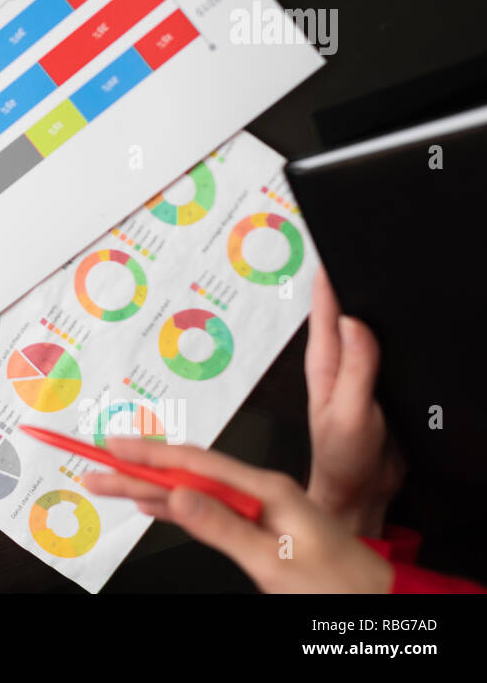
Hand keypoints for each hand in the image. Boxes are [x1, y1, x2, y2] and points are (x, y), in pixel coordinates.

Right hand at [83, 438, 393, 592]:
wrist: (377, 603)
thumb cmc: (339, 586)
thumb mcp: (275, 560)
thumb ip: (223, 526)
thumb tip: (176, 497)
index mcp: (265, 488)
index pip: (192, 463)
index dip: (146, 453)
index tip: (110, 446)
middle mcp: (259, 491)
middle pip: (184, 474)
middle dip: (136, 468)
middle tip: (92, 464)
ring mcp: (257, 508)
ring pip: (190, 491)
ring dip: (148, 487)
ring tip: (108, 482)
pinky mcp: (256, 527)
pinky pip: (204, 510)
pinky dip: (172, 507)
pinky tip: (150, 504)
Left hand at [304, 268, 403, 535]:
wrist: (362, 492)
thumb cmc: (343, 458)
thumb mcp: (350, 412)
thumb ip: (355, 368)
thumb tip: (353, 320)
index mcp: (325, 361)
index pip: (323, 305)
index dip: (327, 272)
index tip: (331, 239)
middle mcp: (339, 360)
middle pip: (347, 308)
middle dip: (354, 278)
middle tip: (365, 244)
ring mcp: (361, 371)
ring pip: (370, 327)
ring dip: (376, 306)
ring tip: (387, 273)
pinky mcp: (382, 384)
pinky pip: (388, 351)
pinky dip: (396, 336)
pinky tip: (407, 324)